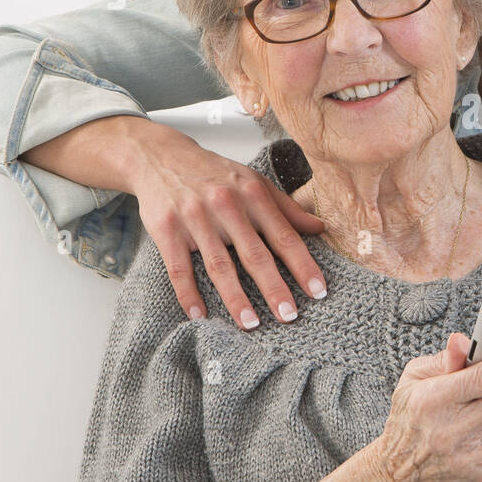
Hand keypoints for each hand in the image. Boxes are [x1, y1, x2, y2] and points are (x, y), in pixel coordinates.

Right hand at [128, 124, 327, 329]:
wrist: (161, 157)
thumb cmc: (215, 174)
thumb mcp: (254, 182)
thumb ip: (286, 208)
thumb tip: (320, 228)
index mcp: (253, 195)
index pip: (284, 236)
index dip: (302, 265)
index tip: (318, 291)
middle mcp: (226, 205)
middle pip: (254, 255)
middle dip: (274, 288)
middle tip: (289, 316)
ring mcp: (195, 218)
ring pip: (219, 266)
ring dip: (235, 298)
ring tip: (250, 324)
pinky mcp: (166, 230)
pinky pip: (179, 268)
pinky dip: (189, 294)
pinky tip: (199, 316)